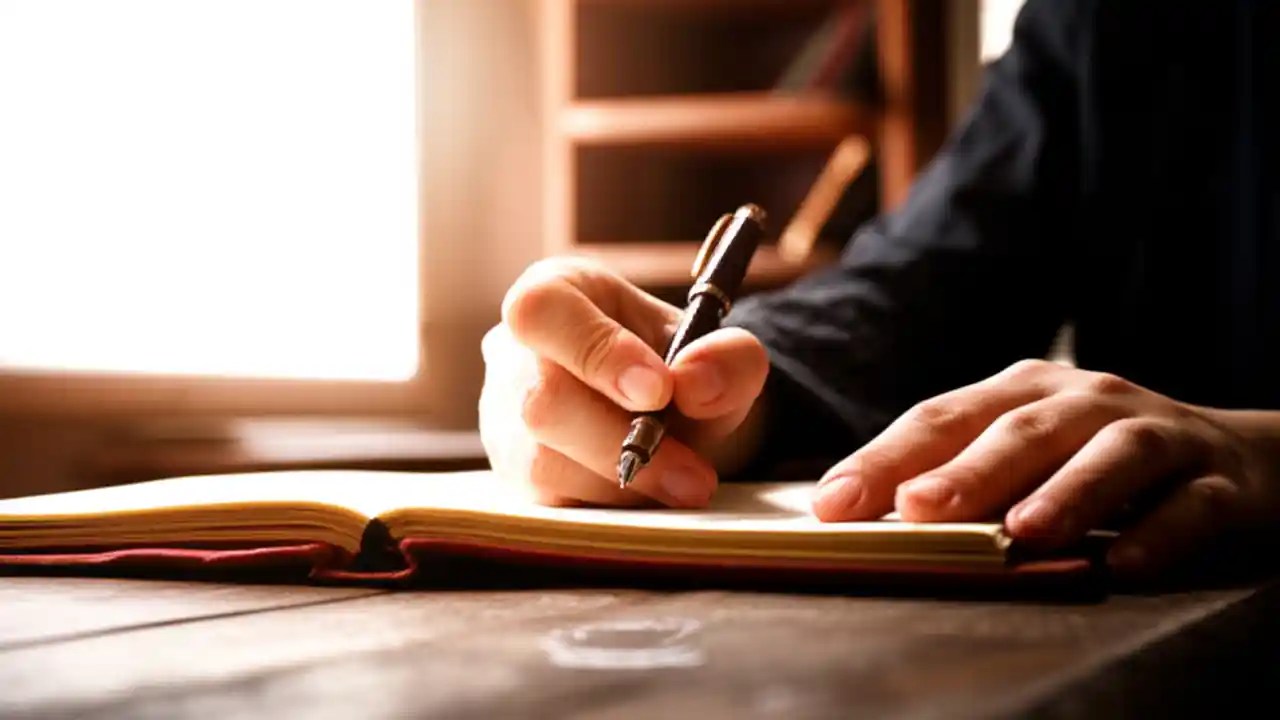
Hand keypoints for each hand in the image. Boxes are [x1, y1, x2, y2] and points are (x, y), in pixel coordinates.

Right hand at [479, 258, 769, 507]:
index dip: (598, 353)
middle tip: (693, 472)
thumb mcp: (718, 351)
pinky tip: (650, 493)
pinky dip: (612, 505)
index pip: (543, 311)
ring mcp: (504, 420)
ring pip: (544, 463)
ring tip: (686, 483)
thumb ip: (728, 356)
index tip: (660, 391)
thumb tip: (695, 384)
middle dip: (624, 441)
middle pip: (542, 402)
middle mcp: (514, 355)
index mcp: (557, 293)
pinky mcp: (513, 477)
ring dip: (626, 482)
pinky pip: (552, 503)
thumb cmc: (677, 367)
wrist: (671, 415)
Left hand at [811, 359, 1279, 578]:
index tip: (832, 503)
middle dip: (965, 470)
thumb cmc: (1098, 458)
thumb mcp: (1026, 452)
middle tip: (915, 509)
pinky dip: (1159, 532)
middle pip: (1020, 430)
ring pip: (1112, 455)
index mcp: (1024, 391)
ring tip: (1021, 533)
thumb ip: (958, 476)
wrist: (1240, 456)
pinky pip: (1190, 506)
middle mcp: (1086, 400)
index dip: (884, 458)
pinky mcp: (1219, 480)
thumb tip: (859, 517)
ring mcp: (1157, 434)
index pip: (942, 418)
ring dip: (1066, 493)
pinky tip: (1123, 563)